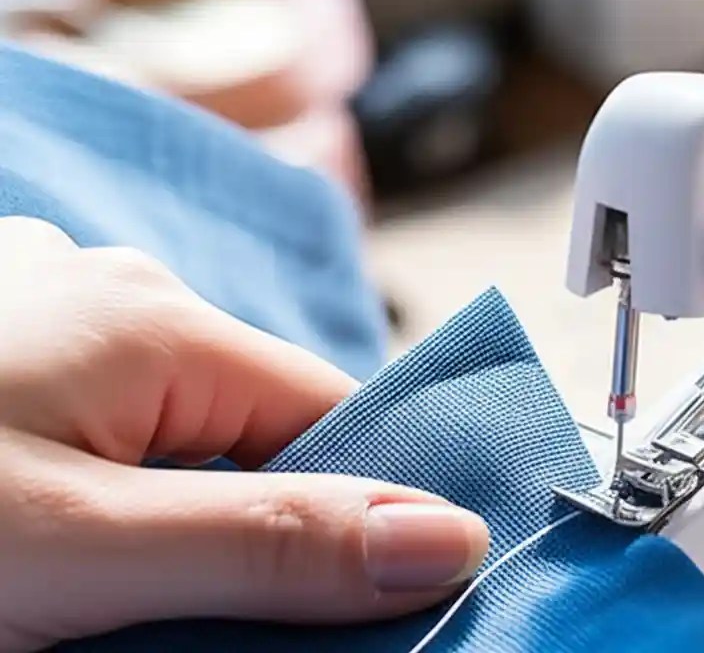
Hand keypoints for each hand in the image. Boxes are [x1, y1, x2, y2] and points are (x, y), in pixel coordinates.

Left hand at [0, 217, 489, 650]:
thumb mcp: (81, 542)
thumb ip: (266, 539)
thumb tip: (450, 538)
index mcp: (155, 315)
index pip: (329, 415)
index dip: (362, 518)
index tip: (376, 611)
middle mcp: (111, 294)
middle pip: (255, 430)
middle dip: (260, 529)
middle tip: (234, 630)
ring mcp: (44, 323)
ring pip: (179, 438)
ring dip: (181, 525)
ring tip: (130, 603)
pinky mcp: (5, 369)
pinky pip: (108, 435)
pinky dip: (117, 502)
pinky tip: (71, 563)